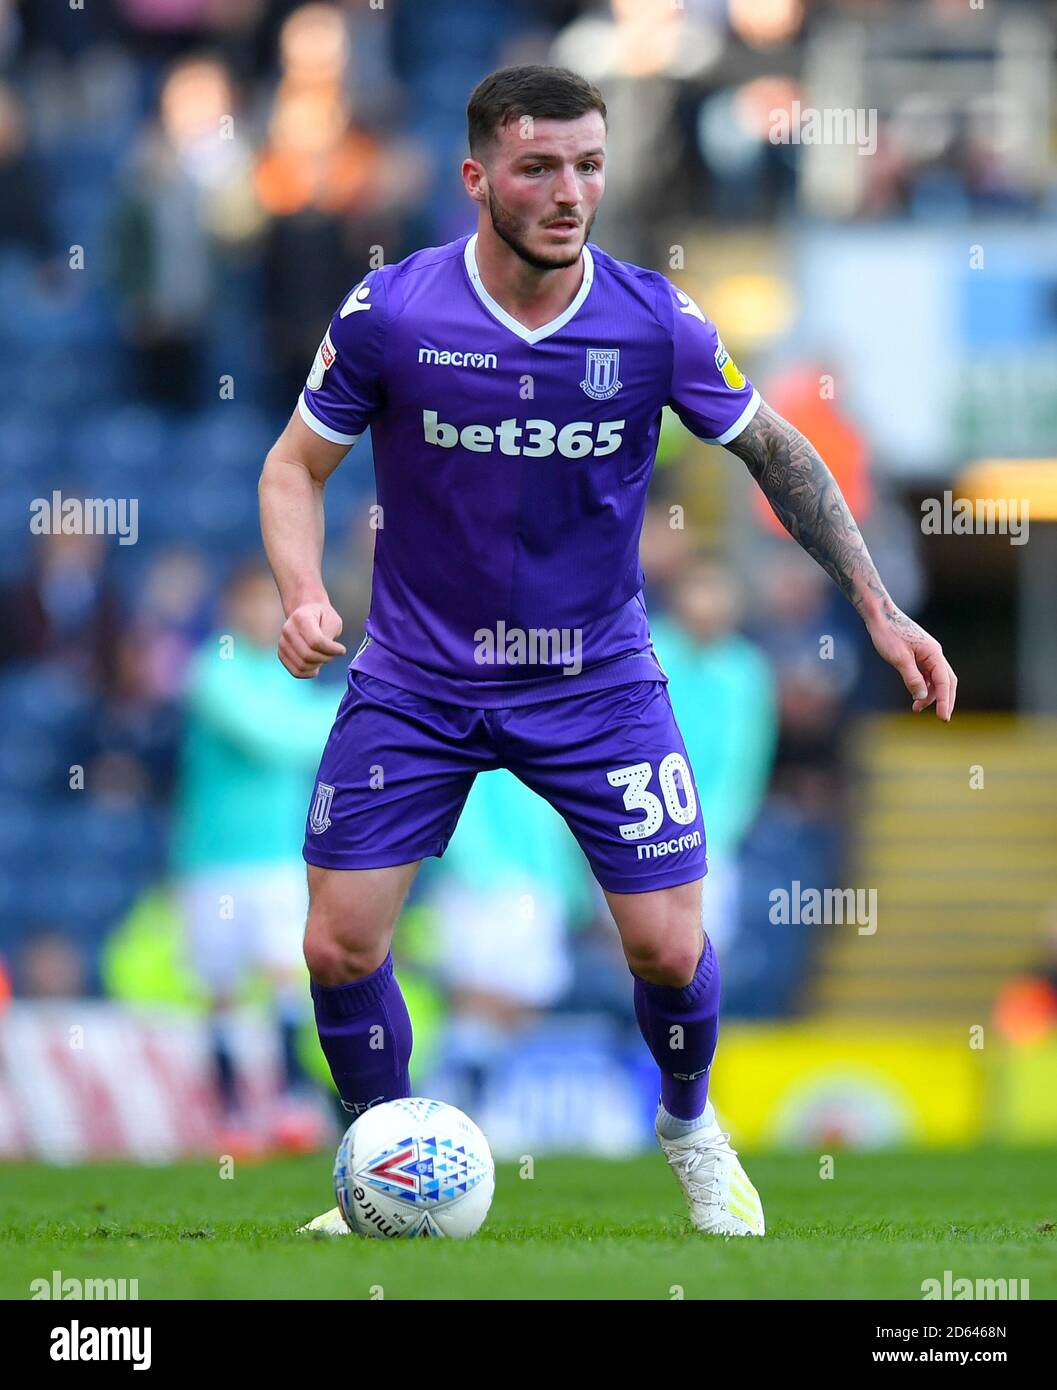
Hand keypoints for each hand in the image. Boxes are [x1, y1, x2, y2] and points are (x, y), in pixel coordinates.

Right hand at [279, 600, 345, 678]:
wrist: (306, 613)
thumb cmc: (322, 617)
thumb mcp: (332, 620)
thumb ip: (329, 636)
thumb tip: (327, 652)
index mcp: (301, 618)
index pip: (316, 641)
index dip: (332, 650)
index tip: (342, 650)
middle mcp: (288, 630)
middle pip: (307, 655)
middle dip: (325, 658)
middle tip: (333, 654)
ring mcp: (283, 643)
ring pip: (302, 665)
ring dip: (318, 665)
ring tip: (324, 657)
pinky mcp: (282, 654)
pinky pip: (296, 672)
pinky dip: (309, 673)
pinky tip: (316, 665)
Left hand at [865, 603, 956, 720]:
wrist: (880, 617)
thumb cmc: (888, 634)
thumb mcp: (899, 659)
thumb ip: (912, 678)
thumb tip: (922, 697)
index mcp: (933, 653)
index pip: (944, 682)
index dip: (944, 701)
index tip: (943, 717)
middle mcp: (934, 654)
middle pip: (947, 681)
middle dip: (945, 700)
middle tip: (942, 718)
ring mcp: (928, 655)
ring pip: (936, 680)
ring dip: (930, 695)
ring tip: (916, 708)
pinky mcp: (919, 656)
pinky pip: (926, 675)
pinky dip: (923, 687)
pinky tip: (915, 696)